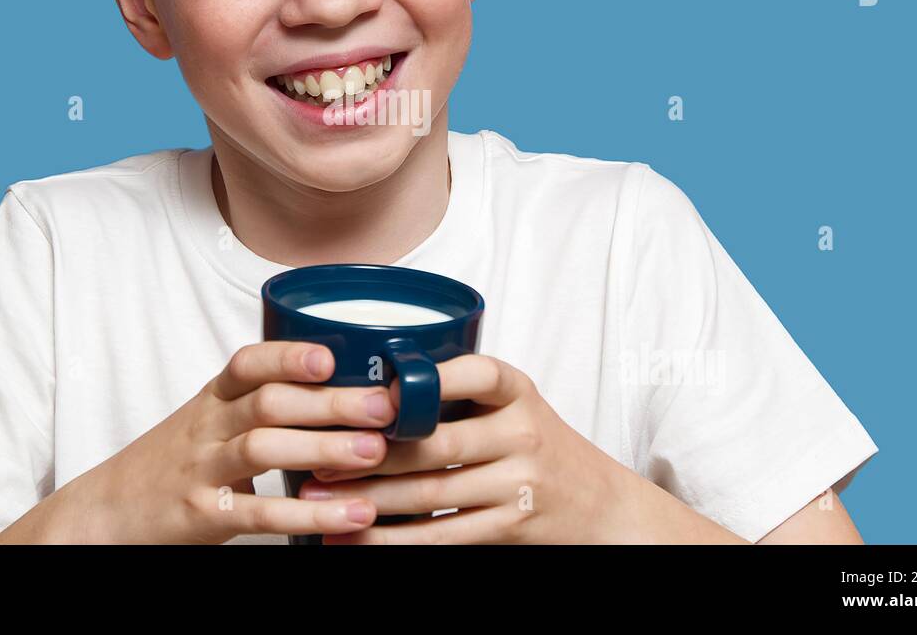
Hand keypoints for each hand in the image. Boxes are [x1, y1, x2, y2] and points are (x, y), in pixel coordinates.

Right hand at [45, 341, 398, 542]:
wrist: (104, 513)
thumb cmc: (172, 463)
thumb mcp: (207, 421)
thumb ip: (260, 403)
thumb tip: (344, 386)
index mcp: (212, 399)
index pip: (246, 364)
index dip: (287, 356)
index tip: (331, 356)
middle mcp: (206, 428)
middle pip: (268, 404)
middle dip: (329, 402)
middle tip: (382, 406)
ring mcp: (201, 471)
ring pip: (263, 449)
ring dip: (323, 448)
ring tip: (374, 452)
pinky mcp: (202, 516)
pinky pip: (259, 513)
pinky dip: (309, 514)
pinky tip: (351, 514)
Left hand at [297, 354, 636, 543]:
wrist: (601, 507)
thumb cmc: (538, 446)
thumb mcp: (513, 407)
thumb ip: (460, 394)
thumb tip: (368, 386)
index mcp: (517, 393)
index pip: (476, 374)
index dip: (426, 380)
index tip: (373, 392)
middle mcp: (521, 435)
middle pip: (435, 443)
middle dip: (369, 451)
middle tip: (315, 455)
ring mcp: (518, 485)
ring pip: (430, 493)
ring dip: (368, 499)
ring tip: (318, 498)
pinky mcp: (509, 528)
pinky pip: (443, 536)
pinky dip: (394, 541)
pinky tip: (356, 540)